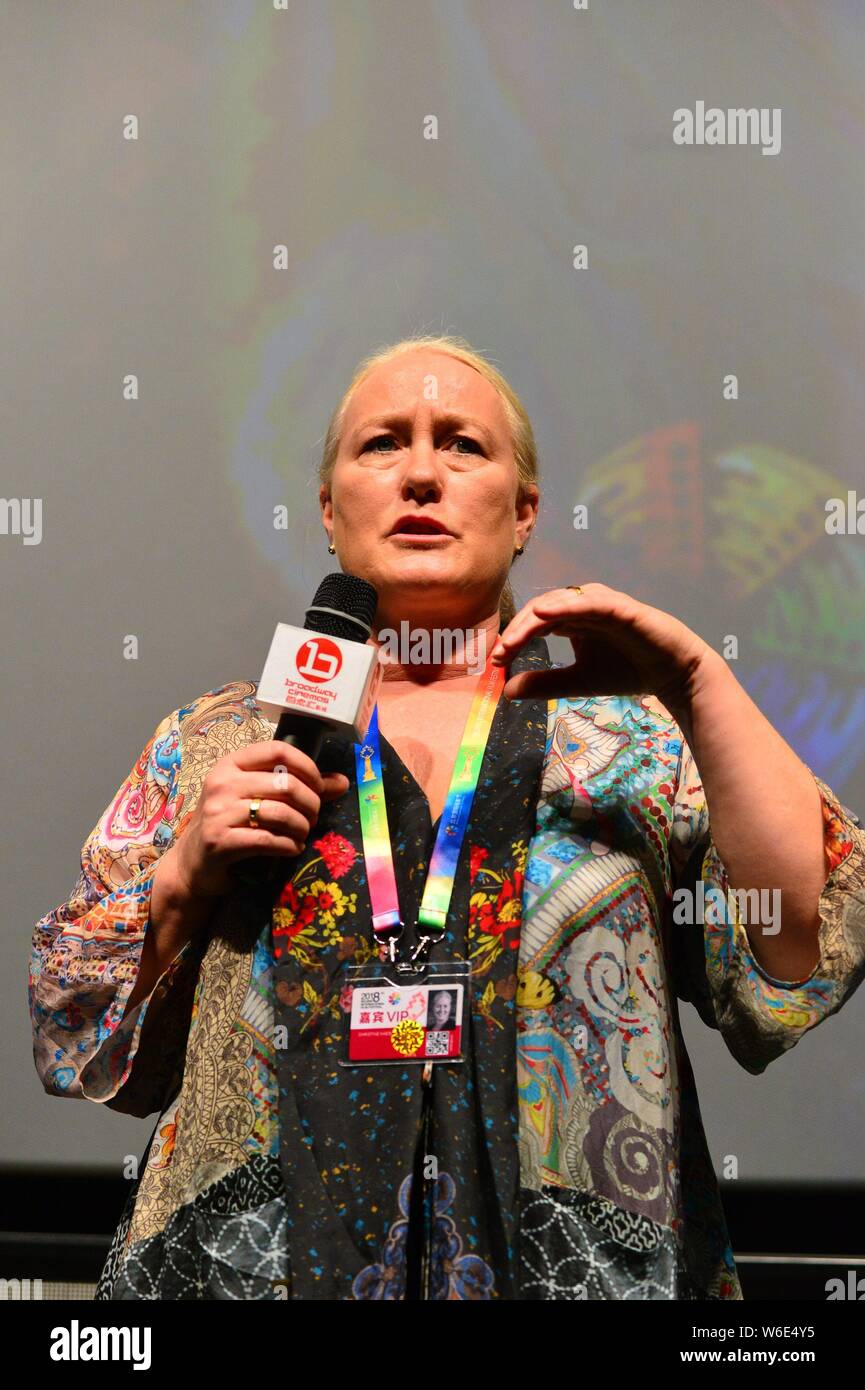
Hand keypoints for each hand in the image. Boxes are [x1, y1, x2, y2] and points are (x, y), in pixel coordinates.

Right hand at [172, 741, 349, 899]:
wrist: (194, 864)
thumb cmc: (231, 825)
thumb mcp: (257, 799)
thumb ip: (298, 787)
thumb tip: (342, 782)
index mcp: (231, 765)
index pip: (277, 749)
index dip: (307, 767)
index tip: (319, 786)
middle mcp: (221, 783)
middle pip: (285, 783)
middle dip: (310, 804)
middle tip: (312, 818)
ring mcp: (218, 812)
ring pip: (280, 813)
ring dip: (302, 827)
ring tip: (303, 834)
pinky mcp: (220, 841)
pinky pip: (268, 840)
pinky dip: (289, 846)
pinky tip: (292, 848)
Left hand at [491, 583, 711, 711]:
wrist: (673, 675)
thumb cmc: (627, 672)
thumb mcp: (578, 681)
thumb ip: (545, 683)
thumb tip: (507, 691)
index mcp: (572, 620)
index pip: (534, 623)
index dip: (513, 638)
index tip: (496, 661)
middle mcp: (584, 606)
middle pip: (541, 610)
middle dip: (518, 630)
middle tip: (500, 652)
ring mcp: (603, 603)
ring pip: (561, 602)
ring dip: (535, 618)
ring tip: (515, 637)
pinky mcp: (622, 607)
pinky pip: (592, 601)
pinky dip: (569, 604)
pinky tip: (546, 613)